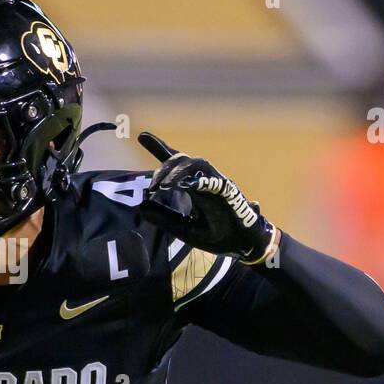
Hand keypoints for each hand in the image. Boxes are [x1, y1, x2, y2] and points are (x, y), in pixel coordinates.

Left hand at [137, 131, 277, 263]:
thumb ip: (164, 218)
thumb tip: (141, 206)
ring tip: (163, 186)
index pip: (176, 164)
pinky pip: (216, 181)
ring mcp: (217, 184)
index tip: (142, 136)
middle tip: (151, 187)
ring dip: (178, 172)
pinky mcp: (230, 193)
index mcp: (193, 186)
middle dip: (165, 168)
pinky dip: (201, 181)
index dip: (160, 148)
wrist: (242, 247)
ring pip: (198, 164)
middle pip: (183, 160)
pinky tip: (188, 186)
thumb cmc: (217, 235)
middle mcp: (204, 181)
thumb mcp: (184, 229)